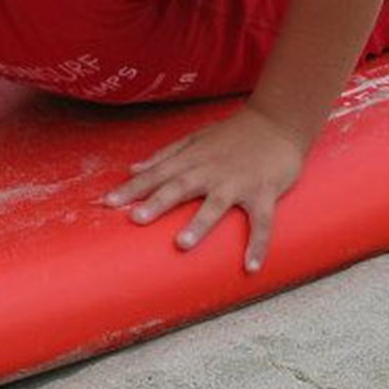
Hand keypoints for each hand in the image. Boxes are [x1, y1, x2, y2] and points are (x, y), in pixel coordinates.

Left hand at [102, 109, 306, 272]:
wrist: (279, 121)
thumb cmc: (234, 134)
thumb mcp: (195, 138)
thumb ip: (165, 155)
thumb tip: (133, 169)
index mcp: (193, 158)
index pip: (158, 174)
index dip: (134, 188)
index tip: (109, 203)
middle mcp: (212, 170)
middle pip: (181, 187)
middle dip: (158, 202)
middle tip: (135, 219)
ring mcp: (238, 182)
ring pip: (216, 204)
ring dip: (199, 223)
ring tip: (182, 244)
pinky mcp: (264, 192)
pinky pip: (261, 222)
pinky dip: (258, 244)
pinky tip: (250, 267)